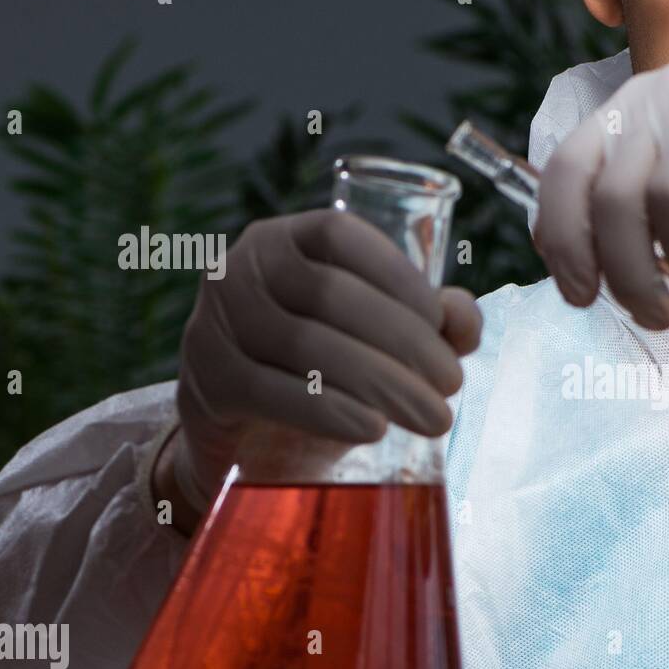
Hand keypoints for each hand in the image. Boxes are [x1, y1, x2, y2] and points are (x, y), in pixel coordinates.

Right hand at [169, 210, 481, 513]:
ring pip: (306, 344)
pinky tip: (374, 429)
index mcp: (285, 240)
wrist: (242, 431)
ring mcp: (214, 322)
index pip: (340, 237)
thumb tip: (463, 318)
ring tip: (433, 418)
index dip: (398, 275)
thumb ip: (426, 320)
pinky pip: (270, 391)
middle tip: (451, 385)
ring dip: (381, 382)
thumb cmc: (321, 369)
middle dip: (405, 341)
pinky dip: (328, 410)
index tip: (442, 323)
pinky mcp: (206, 380)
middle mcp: (241, 269)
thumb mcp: (375, 338)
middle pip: (330, 295)